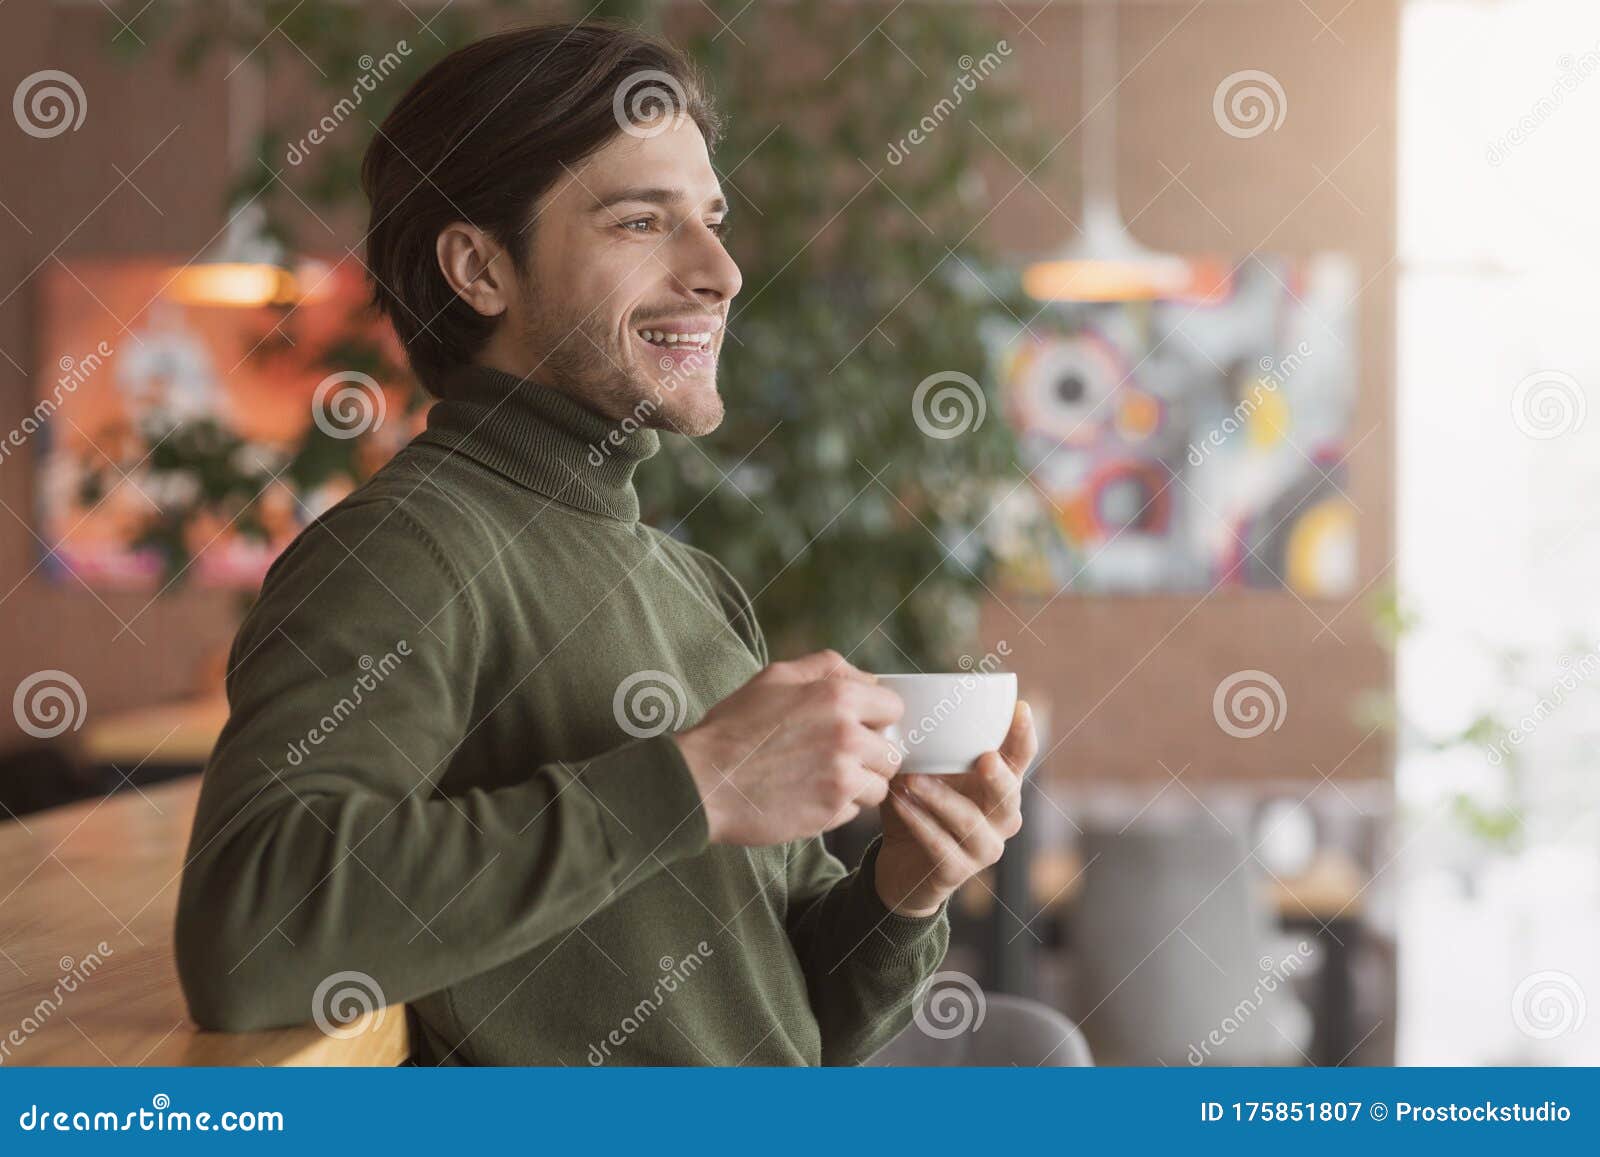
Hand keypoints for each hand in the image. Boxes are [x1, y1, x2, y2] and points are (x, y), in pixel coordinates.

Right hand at [673, 650, 904, 845]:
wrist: (702, 782)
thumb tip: (867, 677)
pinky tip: (806, 797)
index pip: (894, 708)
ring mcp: (842, 777)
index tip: (859, 728)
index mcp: (838, 696)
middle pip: (892, 752)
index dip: (877, 718)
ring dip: (858, 785)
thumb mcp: (775, 677)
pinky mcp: (831, 813)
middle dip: (870, 756)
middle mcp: (848, 736)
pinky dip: (837, 808)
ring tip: (821, 779)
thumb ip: (826, 667)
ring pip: (879, 786)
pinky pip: (854, 812)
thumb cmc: (735, 727)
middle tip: (837, 758)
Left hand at [873, 700, 1035, 915]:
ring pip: (969, 821)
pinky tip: (899, 802)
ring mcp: (983, 849)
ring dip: (939, 798)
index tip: (1021, 708)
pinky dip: (918, 822)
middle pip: (1008, 796)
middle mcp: (1001, 818)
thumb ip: (925, 745)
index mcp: (999, 785)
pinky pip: (940, 846)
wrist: (900, 864)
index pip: (1020, 759)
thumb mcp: (923, 771)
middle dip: (997, 777)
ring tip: (910, 779)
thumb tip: (903, 704)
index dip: (1024, 736)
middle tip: (983, 759)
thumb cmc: (919, 806)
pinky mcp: (957, 873)